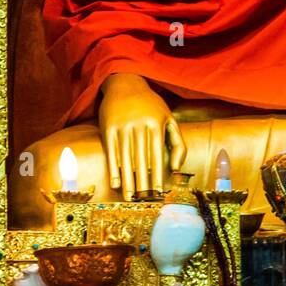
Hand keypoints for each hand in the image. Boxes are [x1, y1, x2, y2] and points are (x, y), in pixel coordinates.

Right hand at [97, 73, 186, 198]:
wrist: (125, 84)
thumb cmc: (151, 106)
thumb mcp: (169, 118)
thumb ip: (177, 143)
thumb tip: (176, 168)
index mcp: (156, 124)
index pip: (158, 156)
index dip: (158, 176)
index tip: (158, 192)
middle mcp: (139, 126)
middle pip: (141, 161)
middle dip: (142, 183)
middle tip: (143, 201)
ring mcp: (122, 127)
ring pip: (126, 160)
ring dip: (127, 181)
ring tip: (130, 197)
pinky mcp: (108, 128)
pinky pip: (111, 153)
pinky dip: (114, 169)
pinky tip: (116, 183)